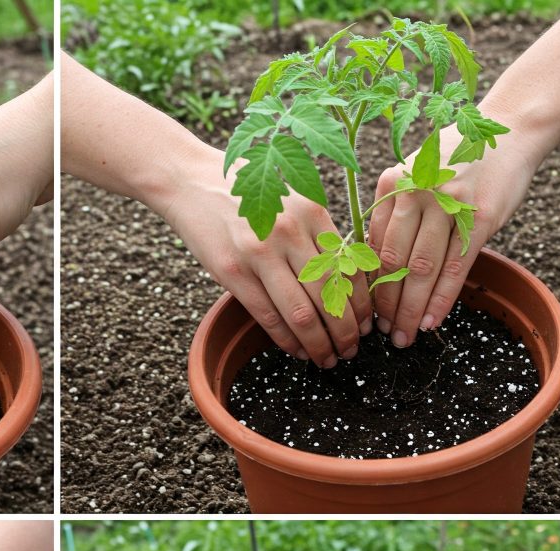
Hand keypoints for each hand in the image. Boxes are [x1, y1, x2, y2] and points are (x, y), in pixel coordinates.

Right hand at [160, 141, 371, 367]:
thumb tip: (345, 280)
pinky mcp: (232, 272)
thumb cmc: (247, 195)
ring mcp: (259, 254)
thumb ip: (316, 235)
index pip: (349, 268)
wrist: (193, 182)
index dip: (361, 305)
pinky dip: (287, 340)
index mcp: (311, 213)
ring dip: (318, 343)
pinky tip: (298, 351)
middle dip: (345, 332)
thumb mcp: (291, 202)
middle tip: (351, 350)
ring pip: (301, 313)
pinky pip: (268, 316)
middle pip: (330, 296)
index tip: (366, 325)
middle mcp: (289, 233)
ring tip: (327, 358)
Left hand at [368, 123, 535, 346]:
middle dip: (387, 304)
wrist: (507, 133)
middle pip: (393, 262)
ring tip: (404, 335)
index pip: (371, 246)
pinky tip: (431, 321)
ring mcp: (447, 204)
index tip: (364, 312)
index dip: (366, 284)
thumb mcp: (411, 180)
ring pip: (421, 270)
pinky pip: (454, 268)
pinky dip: (441, 299)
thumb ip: (391, 217)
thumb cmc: (451, 165)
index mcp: (390, 184)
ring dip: (412, 309)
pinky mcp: (478, 217)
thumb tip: (371, 272)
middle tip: (384, 334)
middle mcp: (415, 192)